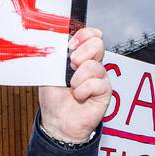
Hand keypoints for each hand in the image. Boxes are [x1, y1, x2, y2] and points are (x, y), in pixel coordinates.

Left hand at [38, 27, 110, 143]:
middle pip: (97, 43)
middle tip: (71, 67)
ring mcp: (100, 76)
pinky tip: (79, 96)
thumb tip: (57, 41)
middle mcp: (91, 63)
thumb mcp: (48, 72)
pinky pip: (97, 83)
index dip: (83, 35)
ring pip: (94, 65)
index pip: (90, 34)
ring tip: (72, 88)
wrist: (58, 121)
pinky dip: (83, 90)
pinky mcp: (105, 90)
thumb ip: (54, 55)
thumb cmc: (53, 98)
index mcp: (79, 55)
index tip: (71, 44)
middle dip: (81, 54)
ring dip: (77, 78)